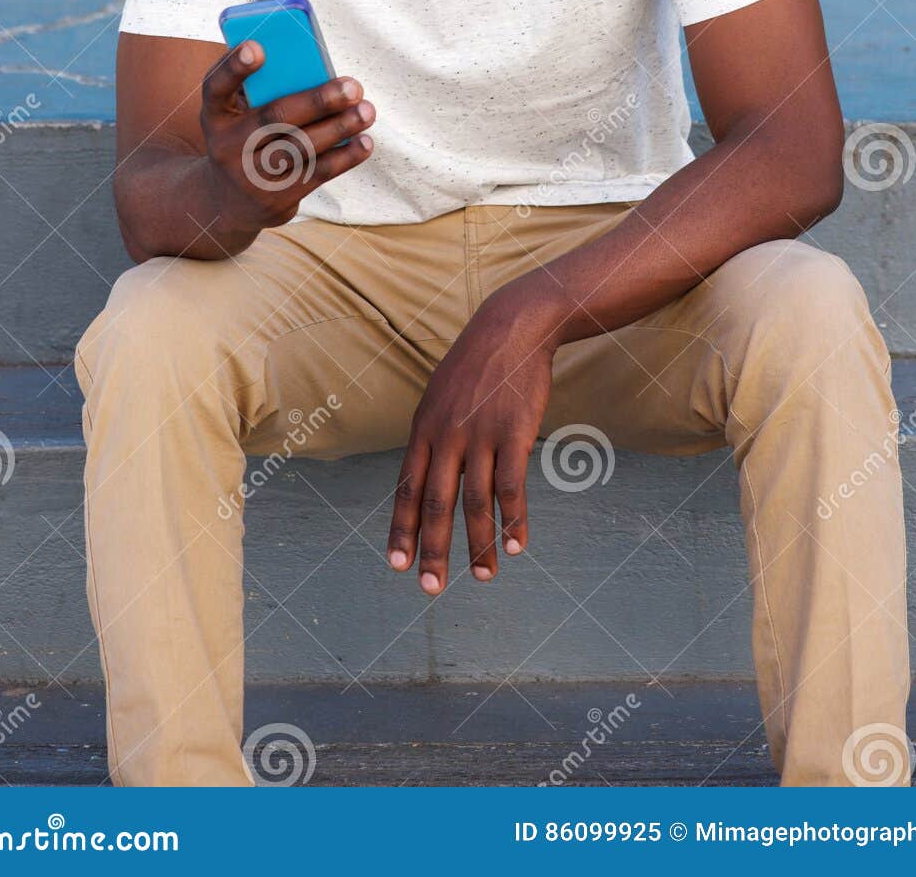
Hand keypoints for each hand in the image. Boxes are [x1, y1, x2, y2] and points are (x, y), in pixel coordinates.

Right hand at [200, 40, 374, 230]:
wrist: (227, 202)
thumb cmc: (244, 139)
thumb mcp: (237, 116)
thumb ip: (263, 92)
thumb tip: (315, 69)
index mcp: (216, 115)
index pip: (216, 87)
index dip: (234, 67)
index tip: (257, 47)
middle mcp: (227, 145)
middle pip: (275, 117)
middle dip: (318, 100)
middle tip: (352, 86)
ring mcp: (250, 175)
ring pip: (301, 146)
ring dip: (339, 128)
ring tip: (366, 111)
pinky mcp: (276, 198)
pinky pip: (316, 173)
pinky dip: (344, 156)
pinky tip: (364, 142)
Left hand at [386, 279, 563, 592]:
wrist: (511, 328)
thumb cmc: (476, 366)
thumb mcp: (440, 396)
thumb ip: (433, 437)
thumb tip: (423, 477)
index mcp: (424, 429)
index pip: (406, 488)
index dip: (401, 529)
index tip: (397, 565)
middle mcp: (447, 435)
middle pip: (435, 503)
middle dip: (432, 550)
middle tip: (430, 588)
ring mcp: (481, 435)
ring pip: (475, 502)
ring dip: (479, 544)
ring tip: (486, 576)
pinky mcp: (514, 433)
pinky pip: (512, 487)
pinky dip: (514, 520)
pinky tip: (518, 545)